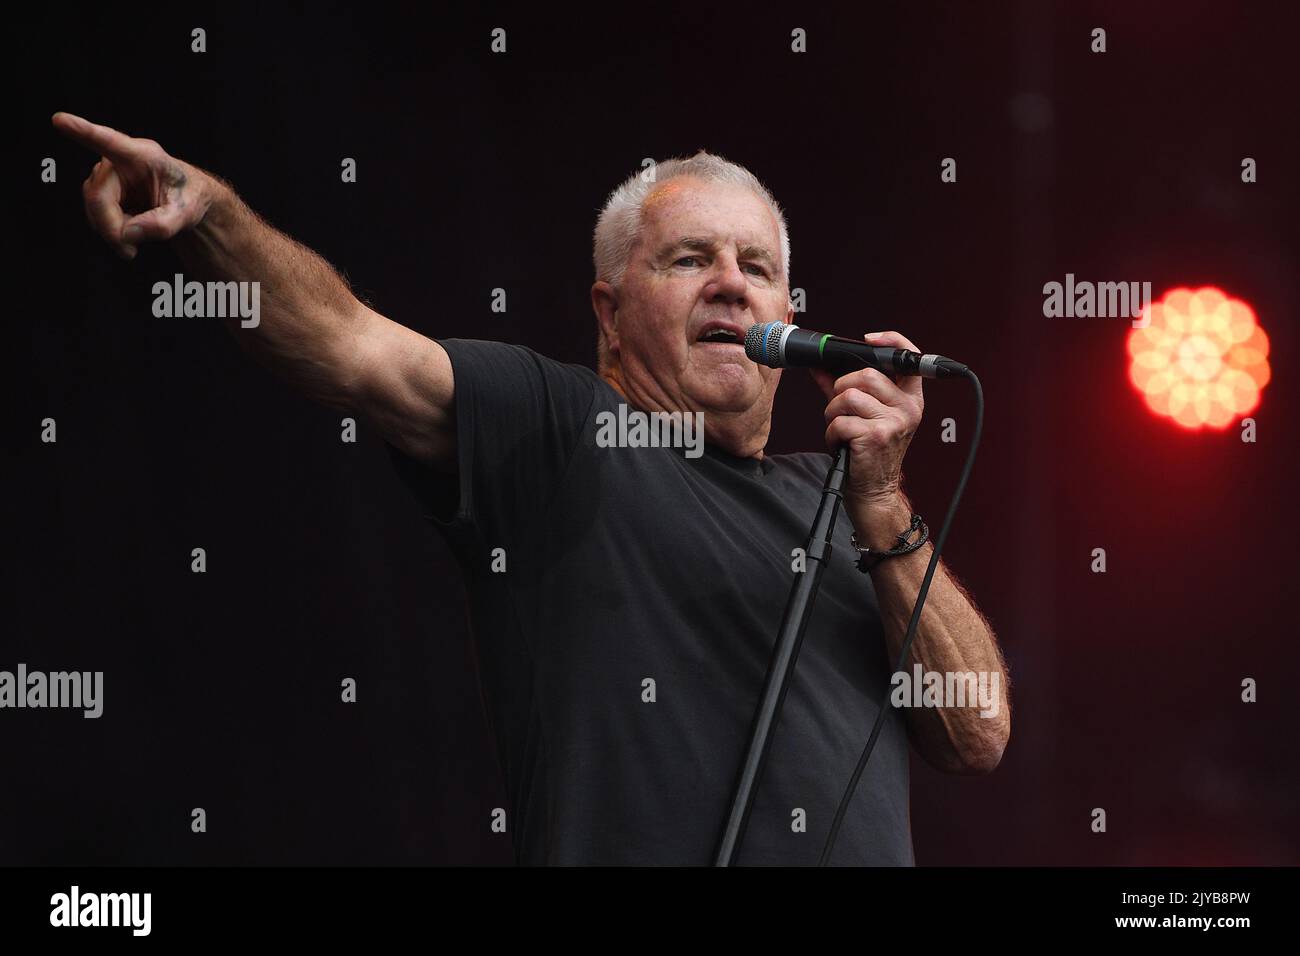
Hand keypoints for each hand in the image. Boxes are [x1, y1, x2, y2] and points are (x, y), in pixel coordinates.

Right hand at [52, 112, 214, 259]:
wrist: (187, 201)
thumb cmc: (188, 198)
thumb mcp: (185, 214)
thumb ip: (161, 225)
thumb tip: (127, 234)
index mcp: (144, 155)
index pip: (110, 142)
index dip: (84, 132)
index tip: (61, 120)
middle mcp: (119, 160)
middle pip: (98, 195)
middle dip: (111, 227)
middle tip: (129, 252)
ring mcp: (107, 174)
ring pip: (93, 207)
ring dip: (111, 231)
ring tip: (136, 243)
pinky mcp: (103, 189)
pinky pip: (96, 214)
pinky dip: (111, 230)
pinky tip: (130, 232)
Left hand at [810, 330, 924, 537]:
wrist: (874, 492)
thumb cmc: (868, 454)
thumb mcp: (863, 416)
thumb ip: (844, 389)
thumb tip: (820, 366)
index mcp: (910, 399)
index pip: (909, 358)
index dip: (890, 341)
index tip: (867, 339)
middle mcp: (908, 409)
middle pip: (865, 376)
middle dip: (841, 390)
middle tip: (841, 411)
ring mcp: (895, 423)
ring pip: (848, 397)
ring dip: (833, 414)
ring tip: (842, 430)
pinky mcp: (876, 437)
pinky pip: (840, 421)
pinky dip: (831, 434)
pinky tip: (841, 445)